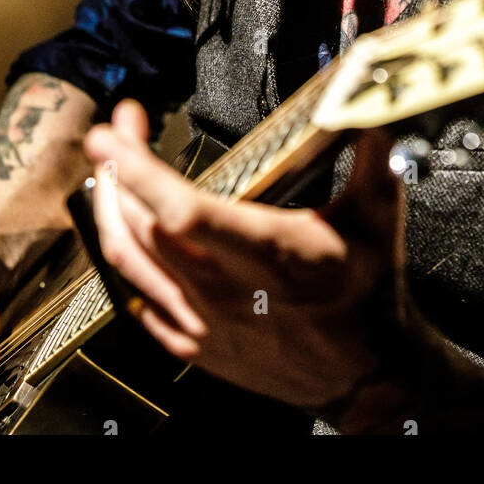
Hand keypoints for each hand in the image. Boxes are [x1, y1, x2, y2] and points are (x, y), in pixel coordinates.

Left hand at [83, 99, 406, 410]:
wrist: (365, 374)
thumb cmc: (368, 292)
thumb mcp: (377, 218)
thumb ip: (373, 156)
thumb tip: (372, 109)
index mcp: (269, 253)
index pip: (183, 211)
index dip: (140, 172)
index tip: (114, 134)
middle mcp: (228, 290)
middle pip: (141, 228)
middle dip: (116, 171)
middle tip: (112, 133)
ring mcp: (205, 321)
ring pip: (129, 262)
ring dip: (107, 210)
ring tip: (106, 172)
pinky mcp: (195, 343)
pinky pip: (137, 299)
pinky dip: (121, 259)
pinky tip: (120, 231)